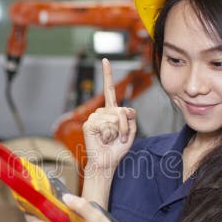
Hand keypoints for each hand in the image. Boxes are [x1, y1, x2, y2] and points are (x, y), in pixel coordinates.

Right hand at [83, 58, 136, 174]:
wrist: (107, 161)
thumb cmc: (118, 147)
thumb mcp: (131, 130)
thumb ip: (131, 117)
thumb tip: (123, 110)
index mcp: (111, 110)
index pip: (109, 89)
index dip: (107, 74)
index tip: (105, 60)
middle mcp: (101, 111)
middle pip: (122, 111)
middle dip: (126, 127)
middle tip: (120, 137)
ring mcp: (94, 117)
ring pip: (116, 119)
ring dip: (118, 132)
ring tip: (111, 139)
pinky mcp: (89, 124)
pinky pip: (107, 125)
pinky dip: (110, 135)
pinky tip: (103, 139)